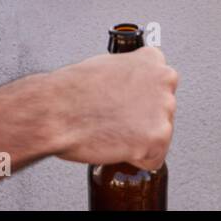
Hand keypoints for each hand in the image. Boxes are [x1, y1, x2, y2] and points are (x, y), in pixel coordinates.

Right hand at [50, 46, 176, 170]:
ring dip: (140, 139)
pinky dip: (137, 159)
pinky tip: (118, 146)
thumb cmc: (72, 91)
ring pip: (160, 135)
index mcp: (152, 60)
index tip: (129, 103)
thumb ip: (129, 73)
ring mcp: (163, 110)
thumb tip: (130, 84)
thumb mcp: (106, 65)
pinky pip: (154, 158)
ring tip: (114, 132)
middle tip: (117, 120)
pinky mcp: (157, 137)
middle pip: (163, 111)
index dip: (141, 99)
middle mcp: (163, 81)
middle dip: (143, 119)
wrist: (57, 112)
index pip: (161, 84)